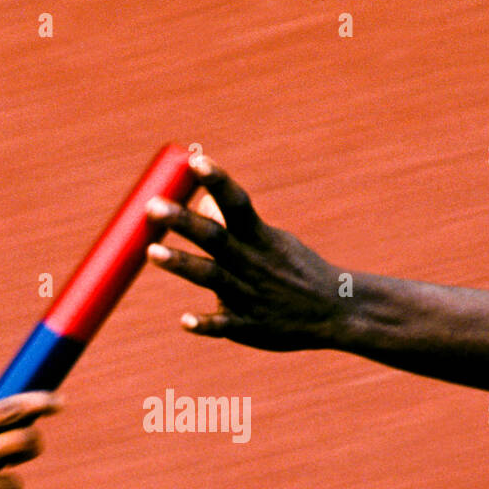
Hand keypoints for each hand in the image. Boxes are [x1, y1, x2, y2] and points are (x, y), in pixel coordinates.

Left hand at [145, 156, 348, 350]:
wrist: (337, 311)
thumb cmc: (296, 271)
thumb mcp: (271, 241)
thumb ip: (234, 224)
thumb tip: (200, 202)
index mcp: (260, 237)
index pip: (236, 203)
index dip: (216, 181)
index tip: (195, 161)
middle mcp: (253, 263)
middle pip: (215, 237)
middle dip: (183, 221)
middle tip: (152, 206)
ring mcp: (251, 295)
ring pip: (213, 277)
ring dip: (183, 264)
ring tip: (152, 251)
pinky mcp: (250, 326)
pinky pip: (226, 325)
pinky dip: (206, 323)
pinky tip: (185, 321)